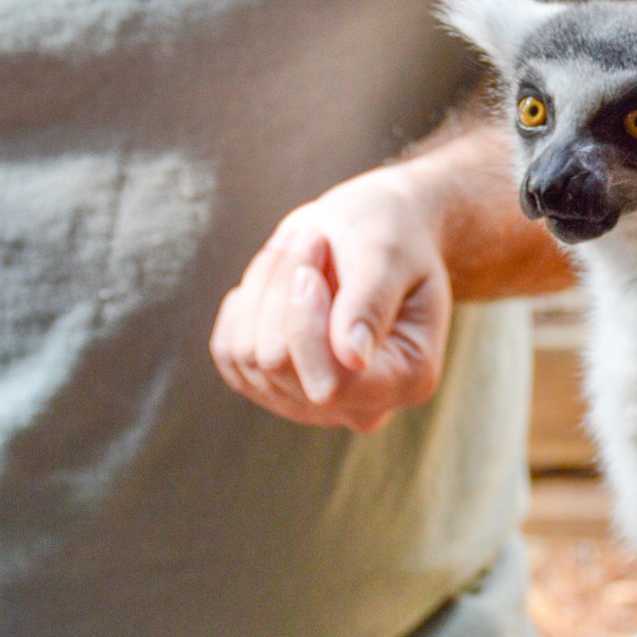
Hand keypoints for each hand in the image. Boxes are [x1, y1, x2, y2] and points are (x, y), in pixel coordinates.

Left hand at [209, 166, 454, 432]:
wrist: (375, 231)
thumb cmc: (392, 234)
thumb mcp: (389, 253)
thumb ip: (372, 302)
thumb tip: (352, 358)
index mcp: (408, 379)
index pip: (332, 384)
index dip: (305, 325)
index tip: (308, 270)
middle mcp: (360, 406)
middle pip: (278, 364)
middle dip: (282, 291)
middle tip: (312, 239)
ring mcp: (312, 402)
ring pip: (247, 355)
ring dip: (264, 287)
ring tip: (301, 250)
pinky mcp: (272, 385)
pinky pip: (228, 352)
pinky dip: (243, 305)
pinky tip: (276, 280)